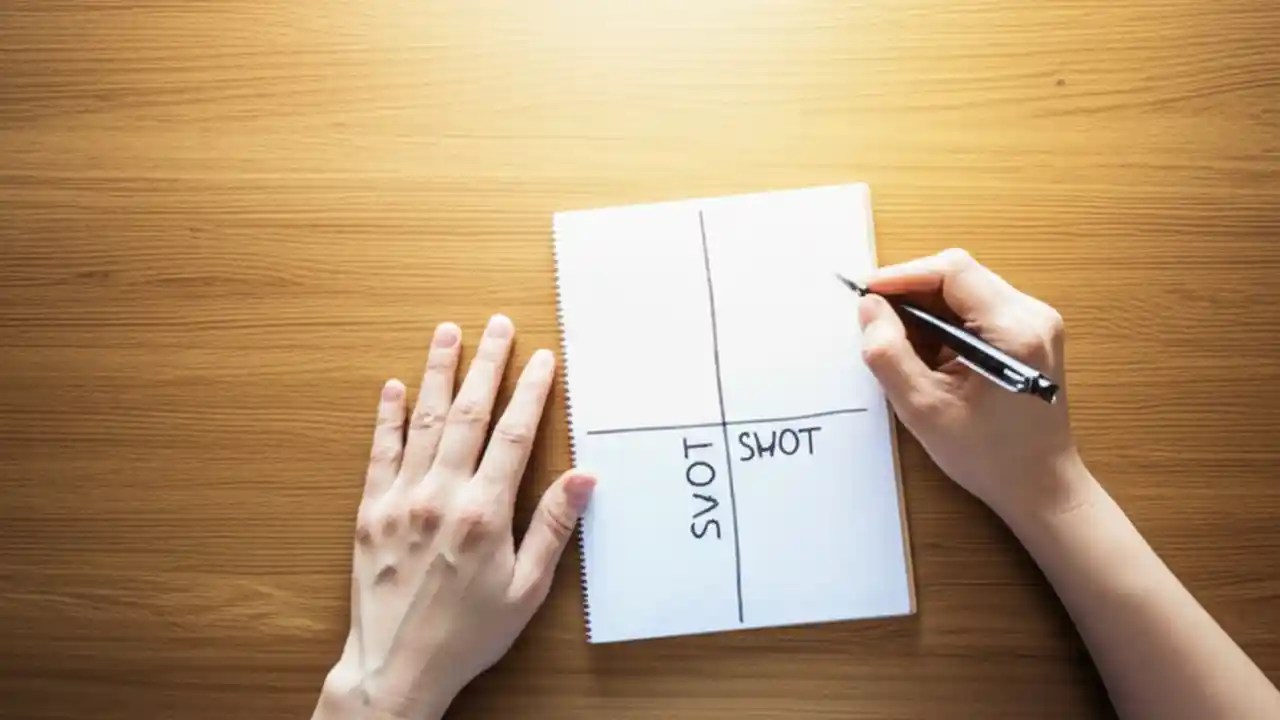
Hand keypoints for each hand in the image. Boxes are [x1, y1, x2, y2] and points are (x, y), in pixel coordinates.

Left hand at [313, 315, 595, 719]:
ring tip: (446, 333)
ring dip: (437, 373)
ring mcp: (401, 499)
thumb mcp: (527, 589)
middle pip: (467, 414)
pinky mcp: (370, 511)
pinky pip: (379, 451)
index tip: (542, 359)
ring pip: (423, 421)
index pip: (513, 435)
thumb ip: (553, 527)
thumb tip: (584, 476)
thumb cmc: (468, 633)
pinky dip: (388, 416)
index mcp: (484, 513)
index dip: (530, 392)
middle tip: (496, 325)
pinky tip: (395, 387)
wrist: (397, 666)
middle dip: (485, 365)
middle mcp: (441, 495)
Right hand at [858, 249, 1091, 521]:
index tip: (866, 294)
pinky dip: (945, 322)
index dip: (903, 275)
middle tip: (876, 320)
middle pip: (960, 276)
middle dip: (912, 292)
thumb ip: (890, 354)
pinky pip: (978, 308)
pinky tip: (929, 353)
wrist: (1041, 486)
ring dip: (927, 308)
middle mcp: (1033, 315)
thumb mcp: (924, 409)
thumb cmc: (989, 456)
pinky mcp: (1030, 333)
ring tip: (901, 343)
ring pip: (966, 290)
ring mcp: (1036, 322)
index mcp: (1014, 331)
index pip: (953, 271)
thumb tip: (869, 308)